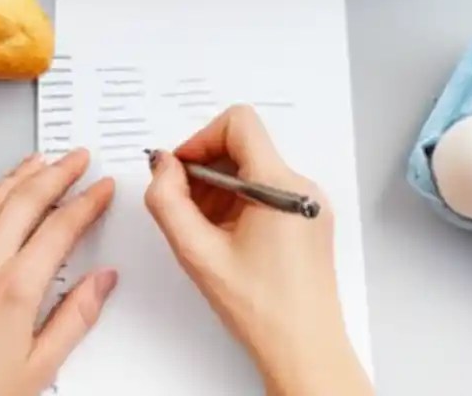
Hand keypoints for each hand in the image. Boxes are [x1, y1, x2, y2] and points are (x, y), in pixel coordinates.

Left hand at [0, 149, 116, 395]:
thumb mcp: (38, 369)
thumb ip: (74, 318)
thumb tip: (103, 281)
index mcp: (14, 290)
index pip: (61, 227)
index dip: (87, 201)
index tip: (103, 187)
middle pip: (24, 201)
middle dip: (57, 172)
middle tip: (77, 157)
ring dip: (17, 176)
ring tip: (38, 161)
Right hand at [144, 105, 371, 395]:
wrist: (304, 348)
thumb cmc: (262, 308)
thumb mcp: (198, 253)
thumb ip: (168, 201)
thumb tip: (162, 166)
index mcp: (280, 186)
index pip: (238, 123)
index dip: (200, 139)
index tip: (180, 170)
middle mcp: (302, 187)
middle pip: (245, 147)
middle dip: (206, 169)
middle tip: (183, 205)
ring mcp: (309, 204)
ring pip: (254, 170)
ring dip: (219, 189)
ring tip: (203, 230)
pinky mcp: (308, 220)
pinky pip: (267, 192)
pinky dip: (238, 204)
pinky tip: (224, 238)